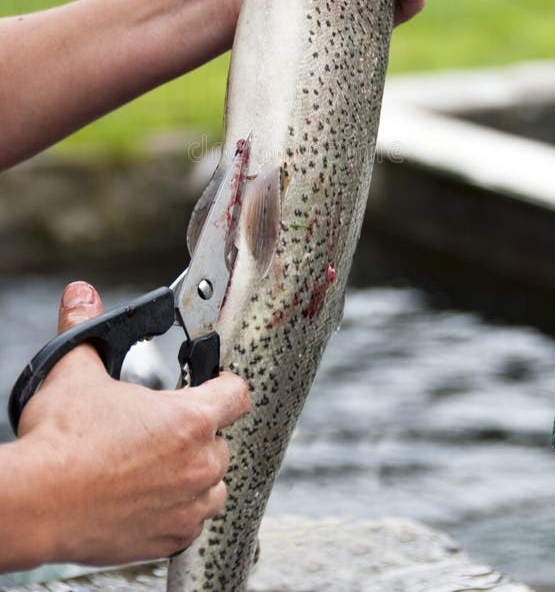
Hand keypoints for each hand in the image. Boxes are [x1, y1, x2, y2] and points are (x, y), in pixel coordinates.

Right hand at [13, 281, 249, 567]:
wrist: (36, 503)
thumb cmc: (60, 443)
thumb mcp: (74, 372)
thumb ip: (86, 327)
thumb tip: (81, 296)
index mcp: (190, 419)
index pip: (237, 393)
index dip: (224, 383)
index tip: (212, 383)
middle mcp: (198, 463)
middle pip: (222, 441)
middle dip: (199, 433)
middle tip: (165, 428)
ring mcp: (187, 505)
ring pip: (213, 486)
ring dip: (195, 474)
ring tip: (160, 464)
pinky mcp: (170, 538)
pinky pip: (191, 523)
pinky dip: (178, 511)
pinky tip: (149, 497)